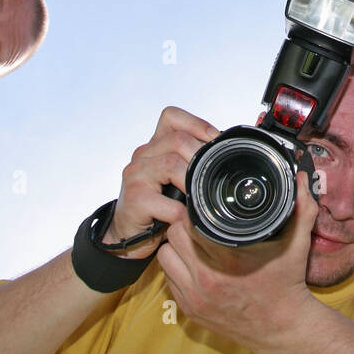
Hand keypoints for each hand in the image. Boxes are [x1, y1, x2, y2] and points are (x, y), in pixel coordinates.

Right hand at [104, 106, 219, 259]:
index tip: (215, 139)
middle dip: (200, 156)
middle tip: (212, 175)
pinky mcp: (135, 198)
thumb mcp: (174, 179)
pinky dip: (182, 213)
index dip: (196, 124)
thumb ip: (191, 164)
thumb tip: (225, 155)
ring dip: (191, 182)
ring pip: (171, 164)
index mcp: (154, 147)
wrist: (128, 235)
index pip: (171, 117)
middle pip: (177, 140)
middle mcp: (142, 155)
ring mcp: (136, 175)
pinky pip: (168, 202)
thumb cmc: (157, 206)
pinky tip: (186, 219)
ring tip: (199, 197)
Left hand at [157, 171, 317, 350]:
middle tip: (199, 223)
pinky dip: (177, 268)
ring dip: (176, 246)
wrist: (283, 328)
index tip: (205, 208)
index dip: (195, 210)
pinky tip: (194, 263)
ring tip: (195, 242)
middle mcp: (207, 279)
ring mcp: (195, 296)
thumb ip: (301, 207)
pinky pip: (168, 279)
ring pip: (165, 256)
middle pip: (174, 235)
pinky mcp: (189, 309)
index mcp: (229, 258)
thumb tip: (300, 175)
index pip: (190, 222)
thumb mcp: (298, 243)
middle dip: (184, 225)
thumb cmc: (288, 283)